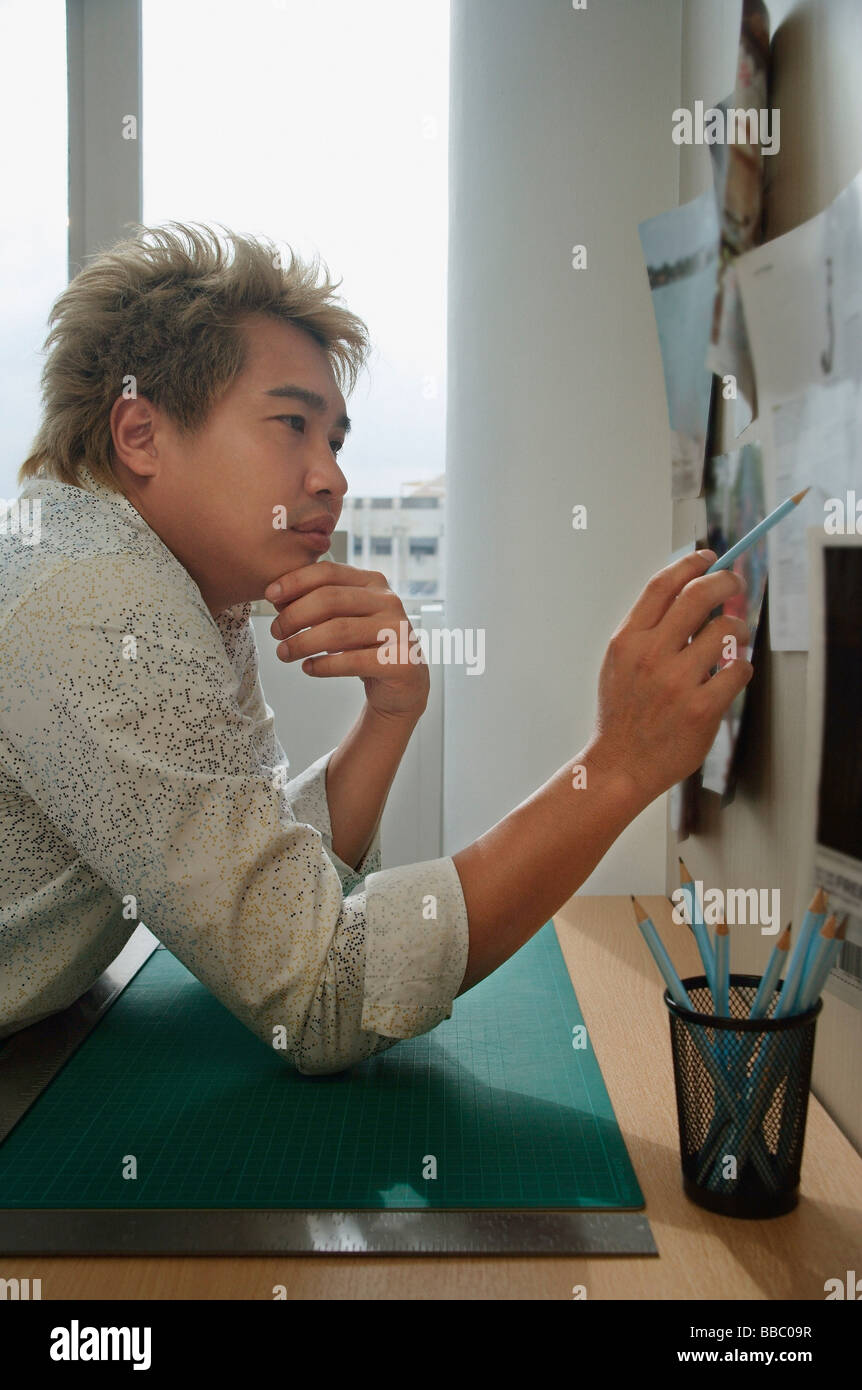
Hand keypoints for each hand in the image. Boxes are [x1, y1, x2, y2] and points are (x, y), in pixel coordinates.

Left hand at [265, 561, 429, 720]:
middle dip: (294, 615)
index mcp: (373, 583)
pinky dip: (323, 665)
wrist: (403, 684)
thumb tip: (277, 597)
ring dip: (302, 643)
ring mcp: (398, 630)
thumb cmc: (366, 646)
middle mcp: (389, 601)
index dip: (295, 581)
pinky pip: (352, 661)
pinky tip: (307, 668)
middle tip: (275, 632)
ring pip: (338, 631)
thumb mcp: (343, 618)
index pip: (328, 572)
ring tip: (284, 653)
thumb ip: (317, 604)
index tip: (269, 596)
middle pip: (330, 599)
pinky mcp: (400, 661)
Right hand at [584, 549, 753, 807]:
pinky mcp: (702, 709)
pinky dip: (741, 668)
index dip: (691, 563)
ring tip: (734, 641)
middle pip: (699, 595)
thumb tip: (689, 591)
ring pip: (727, 631)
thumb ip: (648, 630)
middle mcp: (651, 656)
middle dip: (726, 580)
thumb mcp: (620, 663)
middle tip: (735, 583)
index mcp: (628, 640)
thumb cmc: (624, 713)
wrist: (620, 765)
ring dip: (739, 630)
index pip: (663, 585)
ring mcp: (677, 683)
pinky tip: (730, 676)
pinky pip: (739, 670)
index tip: (709, 556)